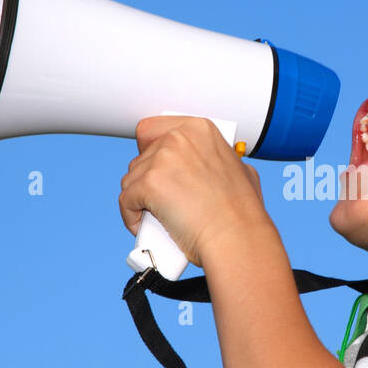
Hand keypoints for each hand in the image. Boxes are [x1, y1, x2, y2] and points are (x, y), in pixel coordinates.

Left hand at [118, 116, 266, 268]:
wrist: (236, 238)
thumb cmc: (242, 215)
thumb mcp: (240, 171)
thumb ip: (217, 161)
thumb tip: (210, 164)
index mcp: (199, 130)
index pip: (152, 130)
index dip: (151, 153)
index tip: (157, 169)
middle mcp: (179, 138)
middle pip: (142, 158)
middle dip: (148, 181)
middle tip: (163, 202)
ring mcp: (162, 159)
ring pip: (132, 179)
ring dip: (139, 200)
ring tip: (157, 217)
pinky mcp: (148, 184)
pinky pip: (126, 200)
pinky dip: (132, 216)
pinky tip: (146, 227)